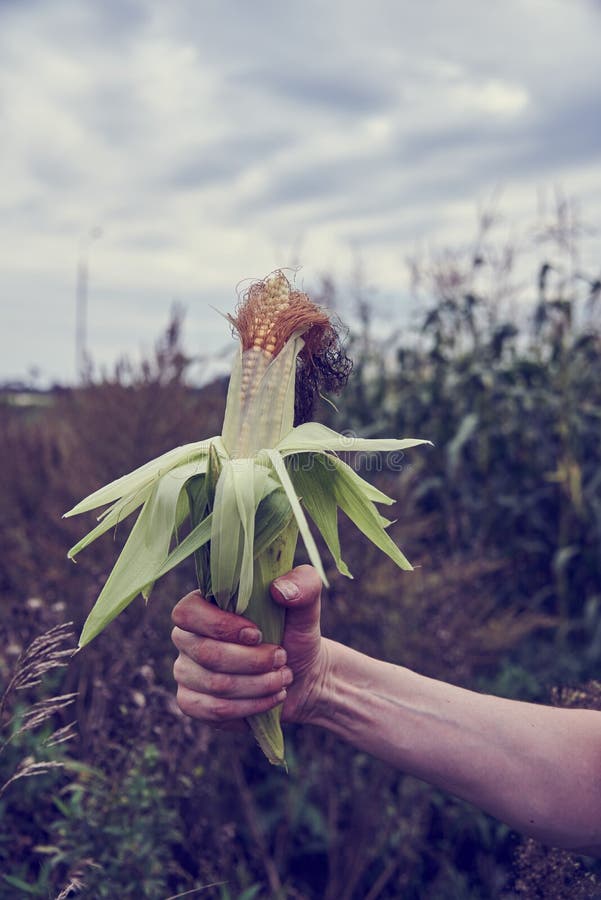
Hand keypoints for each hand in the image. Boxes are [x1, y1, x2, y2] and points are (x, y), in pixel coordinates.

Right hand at [171, 565, 328, 727]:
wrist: (301, 675)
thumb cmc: (295, 633)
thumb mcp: (306, 605)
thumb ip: (302, 585)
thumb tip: (279, 589)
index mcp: (204, 604)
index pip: (188, 612)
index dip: (220, 625)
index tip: (257, 633)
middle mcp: (187, 637)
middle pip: (207, 653)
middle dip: (253, 661)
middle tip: (281, 658)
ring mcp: (185, 670)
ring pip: (215, 685)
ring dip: (258, 685)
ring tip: (283, 677)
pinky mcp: (192, 702)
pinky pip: (212, 710)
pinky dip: (249, 707)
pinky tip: (271, 698)